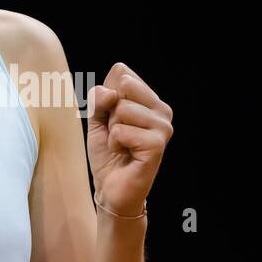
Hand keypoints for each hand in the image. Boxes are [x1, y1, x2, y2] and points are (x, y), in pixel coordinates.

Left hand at [86, 62, 172, 216]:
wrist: (111, 188)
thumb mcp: (97, 119)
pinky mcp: (157, 145)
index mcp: (151, 100)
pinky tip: (125, 154)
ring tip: (122, 146)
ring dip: (112, 131)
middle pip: (124, 86)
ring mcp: (163, 127)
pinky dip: (115, 143)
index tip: (111, 119)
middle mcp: (162, 110)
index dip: (106, 96)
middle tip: (117, 134)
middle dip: (110, 112)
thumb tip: (110, 92)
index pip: (122, 73)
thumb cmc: (108, 152)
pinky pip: (122, 130)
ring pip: (122, 109)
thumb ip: (99, 99)